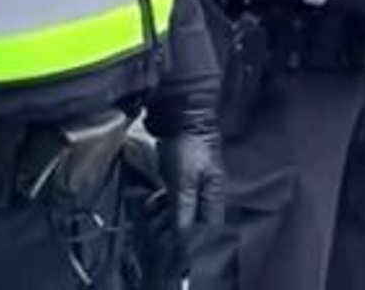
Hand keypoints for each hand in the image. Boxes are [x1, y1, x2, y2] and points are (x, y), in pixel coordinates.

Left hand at [157, 114, 224, 242]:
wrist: (180, 117)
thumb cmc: (186, 148)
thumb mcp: (183, 181)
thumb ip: (183, 210)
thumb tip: (181, 238)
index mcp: (213, 196)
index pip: (209, 230)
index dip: (194, 242)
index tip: (175, 248)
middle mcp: (206, 194)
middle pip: (193, 224)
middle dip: (174, 230)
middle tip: (158, 231)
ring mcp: (192, 186)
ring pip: (180, 213)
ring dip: (165, 218)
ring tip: (153, 217)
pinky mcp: (180, 180)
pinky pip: (172, 200)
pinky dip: (161, 205)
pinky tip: (151, 204)